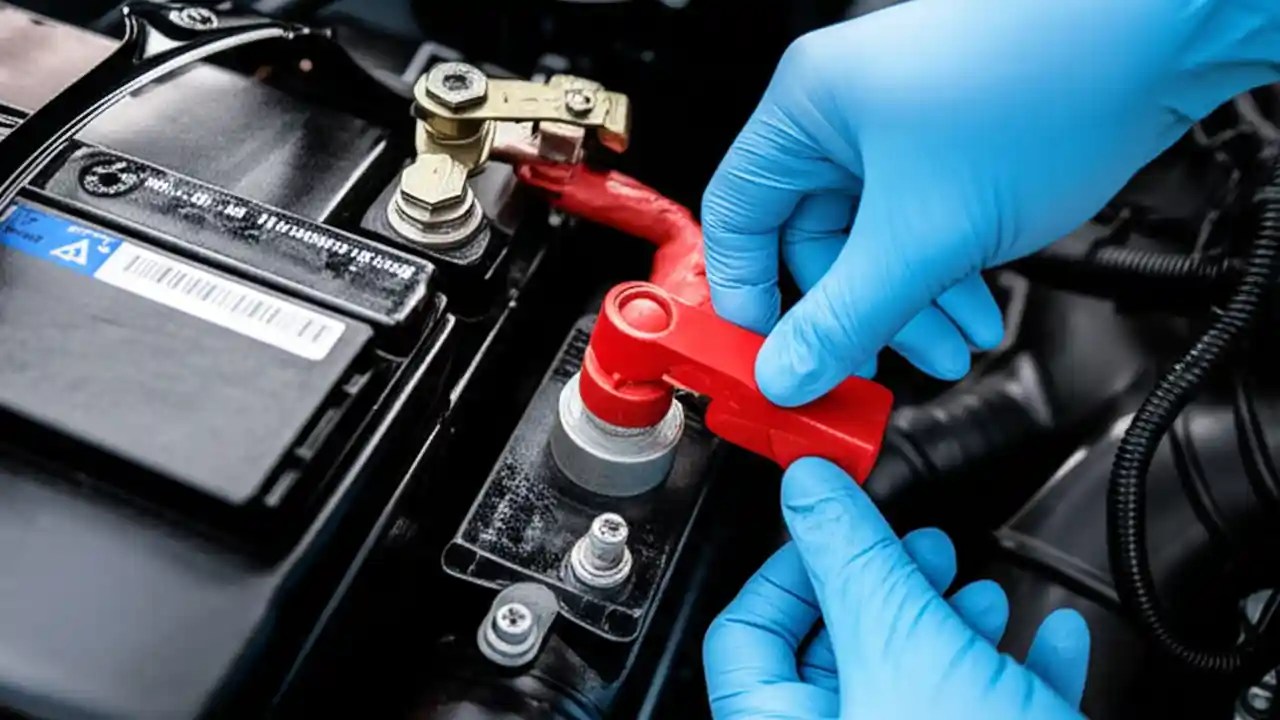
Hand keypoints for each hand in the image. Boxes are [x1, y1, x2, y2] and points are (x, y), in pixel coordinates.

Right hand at [702, 0, 1279, 402]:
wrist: (1160, 35)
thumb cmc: (1042, 82)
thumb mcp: (924, 233)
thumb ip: (848, 315)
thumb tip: (789, 370)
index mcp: (809, 105)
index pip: (739, 214)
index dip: (746, 293)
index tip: (767, 354)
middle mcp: (848, 110)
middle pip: (814, 237)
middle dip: (856, 310)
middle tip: (873, 367)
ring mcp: (903, 125)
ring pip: (876, 238)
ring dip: (908, 303)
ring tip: (947, 345)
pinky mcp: (954, 143)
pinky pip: (922, 224)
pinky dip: (942, 272)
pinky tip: (971, 311)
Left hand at [703, 458, 1090, 718]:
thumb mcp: (904, 650)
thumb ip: (851, 560)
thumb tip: (808, 488)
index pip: (747, 635)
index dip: (792, 565)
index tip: (836, 523)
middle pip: (840, 654)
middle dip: (887, 587)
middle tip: (917, 547)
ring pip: (917, 685)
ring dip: (953, 625)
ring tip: (975, 587)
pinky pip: (988, 715)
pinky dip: (1018, 675)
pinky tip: (1049, 644)